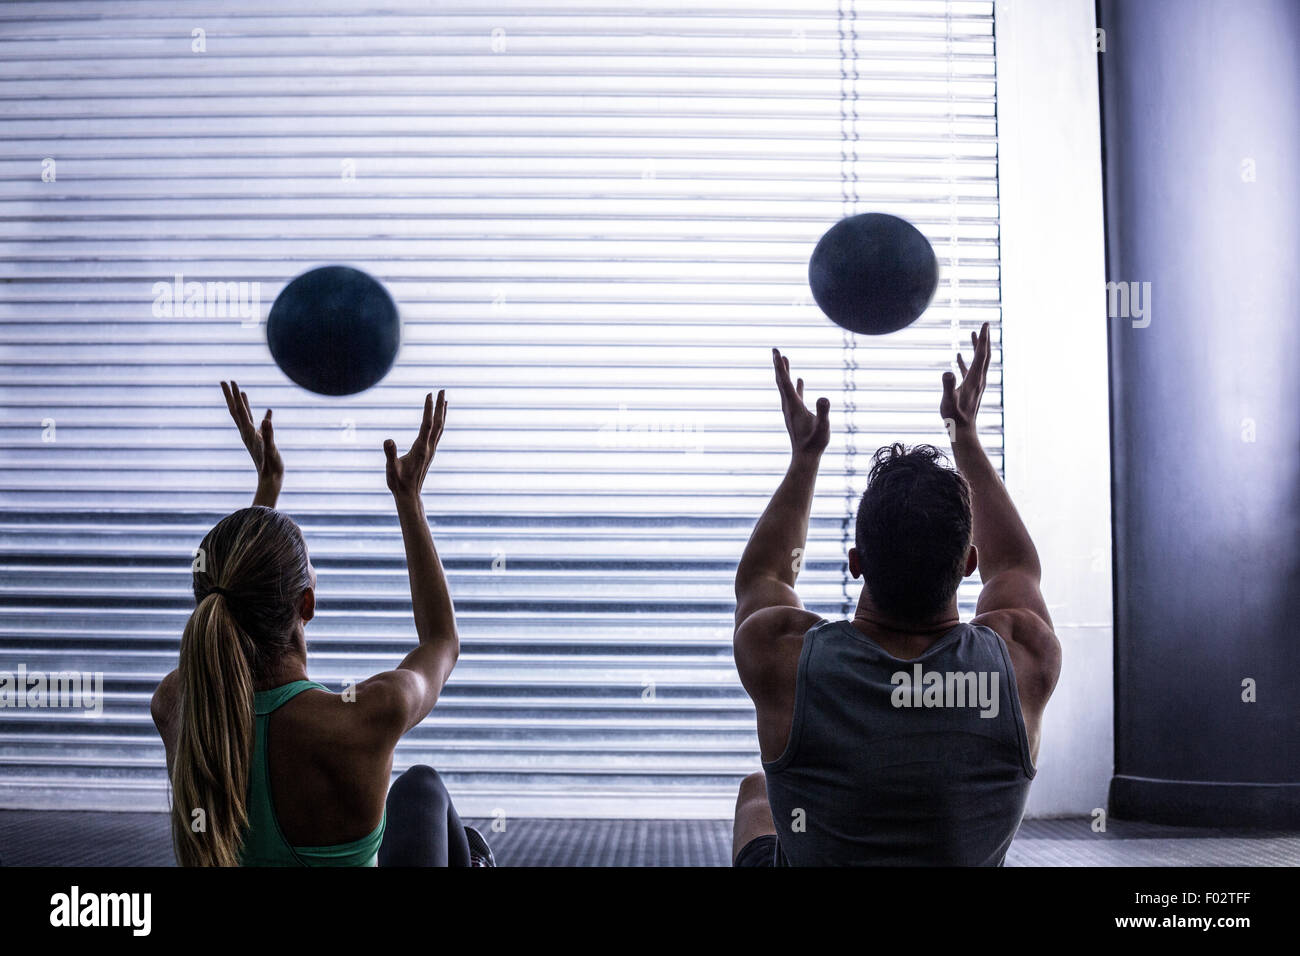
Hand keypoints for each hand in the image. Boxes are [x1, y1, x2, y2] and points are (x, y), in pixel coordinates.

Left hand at [220, 380, 282, 486]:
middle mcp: (247, 433)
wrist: (270, 480)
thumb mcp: (271, 449)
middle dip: (231, 396)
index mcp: (249, 432)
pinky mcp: (261, 440)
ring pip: (246, 416)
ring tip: (241, 391)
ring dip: (242, 403)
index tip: (230, 382)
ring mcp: (253, 436)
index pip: (240, 410)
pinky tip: (268, 412)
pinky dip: (262, 416)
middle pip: (236, 411)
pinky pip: (260, 424)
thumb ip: (268, 435)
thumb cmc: (270, 466)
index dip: (236, 396)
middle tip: (225, 381)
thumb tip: (266, 420)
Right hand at [384, 390, 446, 500]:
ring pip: (440, 428)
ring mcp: (431, 450)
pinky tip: (439, 419)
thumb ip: (390, 454)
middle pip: (438, 423)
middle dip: (440, 406)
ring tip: (444, 399)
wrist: (409, 495)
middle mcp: (429, 448)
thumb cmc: (398, 482)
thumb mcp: (391, 469)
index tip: (429, 394)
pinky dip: (439, 422)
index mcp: (421, 449)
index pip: (427, 424)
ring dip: (442, 412)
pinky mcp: (429, 452)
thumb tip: (388, 440)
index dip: (428, 409)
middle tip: (442, 389)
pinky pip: (437, 433)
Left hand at [772, 349, 829, 457]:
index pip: (784, 381)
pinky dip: (795, 385)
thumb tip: (824, 398)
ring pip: (786, 387)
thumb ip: (823, 412)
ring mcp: (792, 410)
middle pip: (781, 381)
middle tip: (775, 350)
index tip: (776, 352)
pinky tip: (799, 380)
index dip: (780, 366)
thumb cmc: (814, 443)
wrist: (805, 457)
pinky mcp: (796, 414)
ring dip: (784, 373)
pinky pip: (794, 395)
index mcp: (793, 405)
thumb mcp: (822, 427)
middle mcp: (789, 406)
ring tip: (784, 359)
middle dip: (778, 365)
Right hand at [940, 321, 990, 438]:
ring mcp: (975, 384)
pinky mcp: (970, 389)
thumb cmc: (954, 418)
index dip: (983, 338)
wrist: (962, 431)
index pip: (981, 354)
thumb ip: (948, 386)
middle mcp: (978, 379)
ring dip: (977, 347)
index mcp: (974, 379)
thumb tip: (947, 371)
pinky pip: (970, 369)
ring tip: (973, 334)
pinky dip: (967, 360)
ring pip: (978, 361)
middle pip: (984, 355)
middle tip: (985, 324)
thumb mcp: (948, 401)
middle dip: (984, 339)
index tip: (985, 324)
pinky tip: (960, 356)